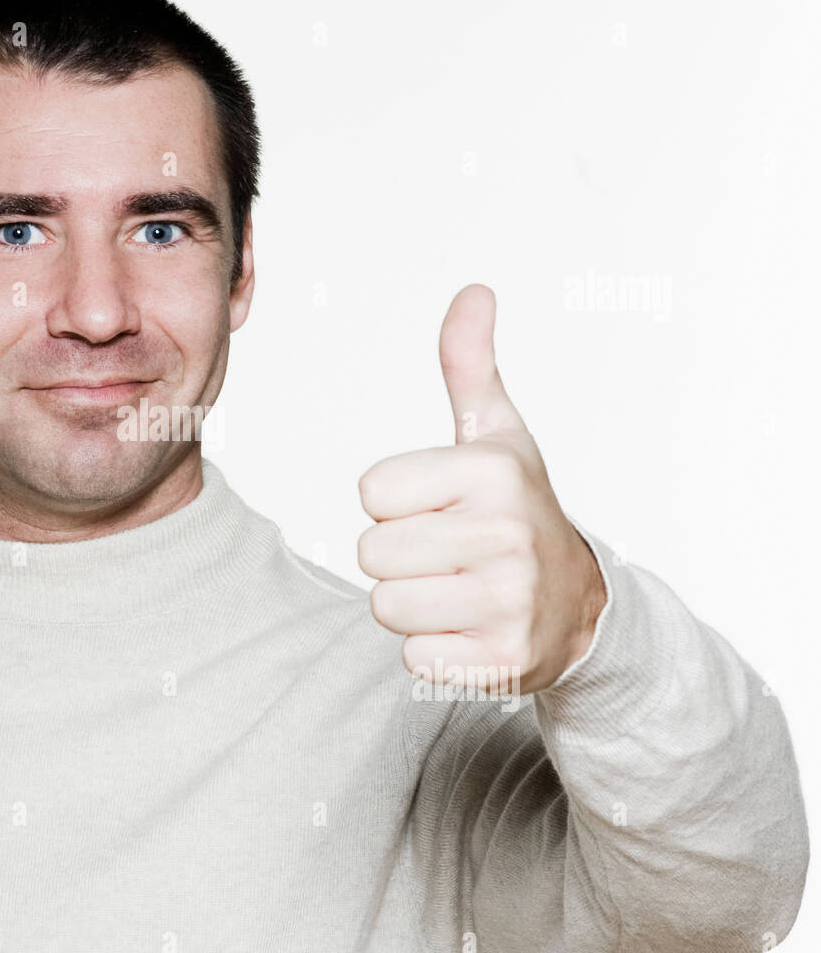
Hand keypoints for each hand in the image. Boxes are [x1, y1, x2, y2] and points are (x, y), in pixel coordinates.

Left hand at [357, 284, 606, 696]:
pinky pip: (413, 658)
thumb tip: (473, 291)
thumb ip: (469, 365)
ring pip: (386, 607)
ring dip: (412, 604)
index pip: (371, 493)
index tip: (440, 506)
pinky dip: (433, 650)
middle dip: (398, 556)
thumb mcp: (499, 434)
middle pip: (371, 554)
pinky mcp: (501, 661)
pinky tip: (469, 629)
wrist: (582, 606)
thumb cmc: (521, 512)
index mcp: (491, 473)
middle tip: (447, 553)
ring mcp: (507, 602)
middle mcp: (504, 535)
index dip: (396, 502)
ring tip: (456, 589)